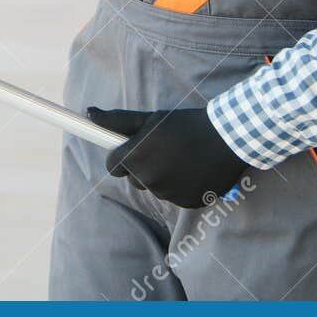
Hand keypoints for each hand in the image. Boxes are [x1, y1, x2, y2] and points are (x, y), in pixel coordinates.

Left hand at [87, 106, 250, 208]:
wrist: (228, 138)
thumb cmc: (185, 124)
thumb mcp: (150, 119)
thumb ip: (117, 121)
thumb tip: (89, 114)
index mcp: (135, 157)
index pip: (112, 166)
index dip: (120, 155)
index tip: (132, 147)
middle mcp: (149, 179)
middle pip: (133, 178)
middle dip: (142, 165)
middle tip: (163, 148)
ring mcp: (168, 194)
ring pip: (154, 187)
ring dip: (161, 176)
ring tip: (181, 157)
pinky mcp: (187, 203)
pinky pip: (174, 196)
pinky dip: (179, 186)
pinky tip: (193, 170)